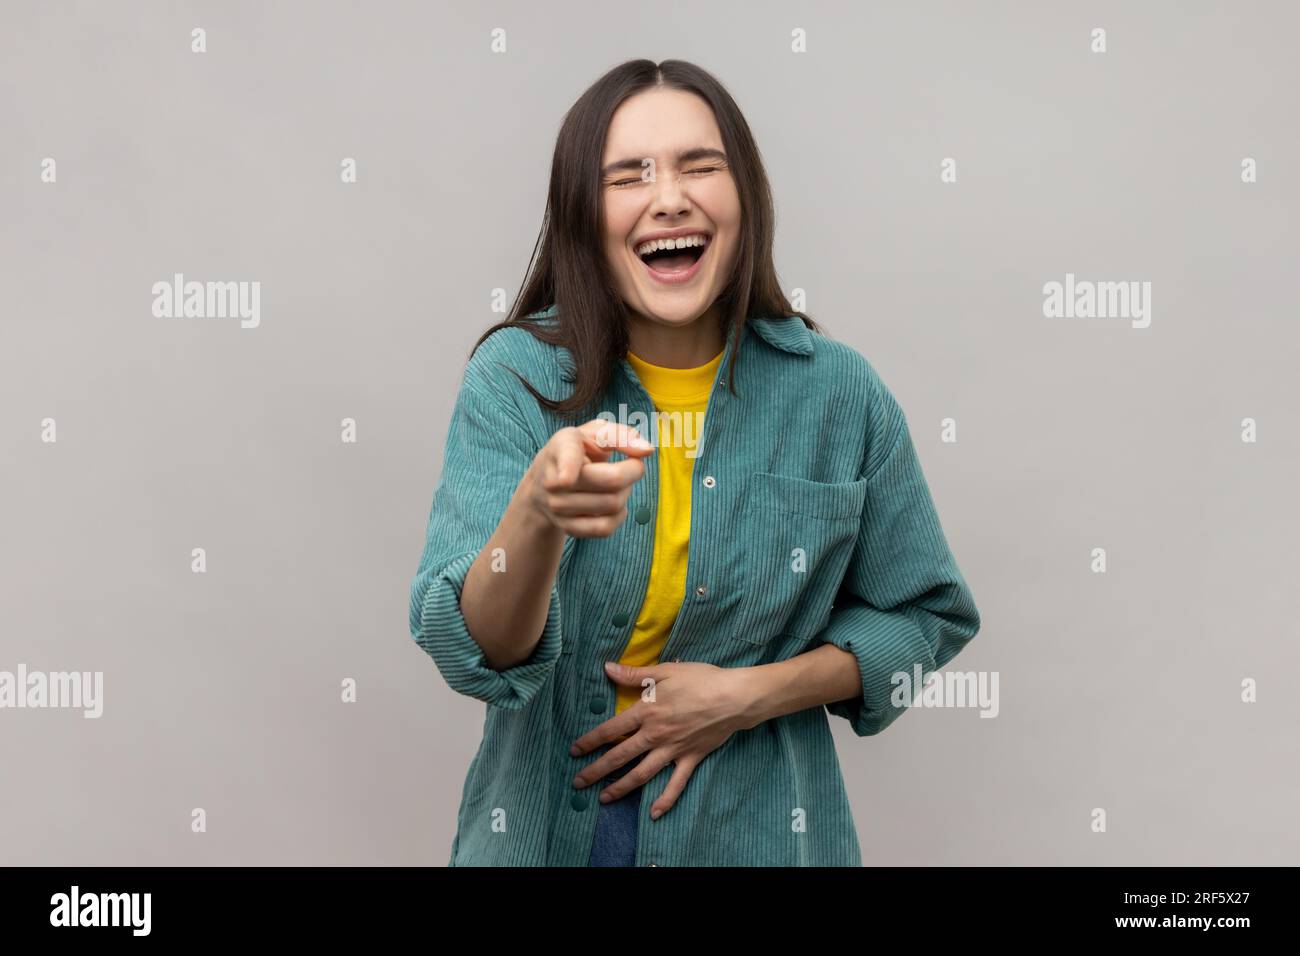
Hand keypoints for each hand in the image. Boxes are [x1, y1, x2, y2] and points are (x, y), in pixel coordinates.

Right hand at [522, 419, 653, 538]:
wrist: (544, 483)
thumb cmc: (578, 451)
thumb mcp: (595, 434)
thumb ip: (622, 435)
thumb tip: (647, 450)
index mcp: (561, 446)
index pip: (566, 459)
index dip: (567, 469)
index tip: (566, 480)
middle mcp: (554, 479)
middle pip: (612, 481)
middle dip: (633, 471)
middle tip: (632, 465)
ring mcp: (557, 507)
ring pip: (613, 504)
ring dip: (626, 493)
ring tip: (618, 484)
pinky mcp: (567, 527)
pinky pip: (605, 528)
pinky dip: (618, 516)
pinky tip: (613, 505)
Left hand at [569, 660, 758, 819]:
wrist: (734, 697)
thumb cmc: (701, 679)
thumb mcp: (666, 671)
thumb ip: (635, 674)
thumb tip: (607, 668)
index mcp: (646, 712)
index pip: (611, 729)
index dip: (590, 741)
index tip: (575, 750)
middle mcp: (655, 735)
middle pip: (620, 756)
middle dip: (596, 770)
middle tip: (578, 783)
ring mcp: (673, 750)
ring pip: (641, 774)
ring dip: (620, 787)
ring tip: (604, 798)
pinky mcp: (691, 759)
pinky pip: (675, 784)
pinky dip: (665, 800)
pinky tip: (653, 814)